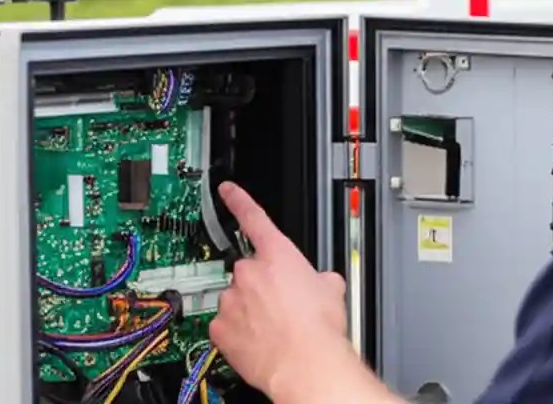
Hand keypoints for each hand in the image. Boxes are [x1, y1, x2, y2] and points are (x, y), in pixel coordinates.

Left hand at [209, 182, 395, 403]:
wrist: (304, 363)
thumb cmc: (318, 328)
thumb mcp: (332, 289)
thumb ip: (319, 275)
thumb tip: (321, 280)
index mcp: (278, 255)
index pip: (254, 218)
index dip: (238, 200)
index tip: (226, 190)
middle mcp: (249, 272)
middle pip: (249, 270)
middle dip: (261, 284)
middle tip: (281, 304)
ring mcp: (231, 299)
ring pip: (236, 299)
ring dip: (250, 309)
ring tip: (273, 327)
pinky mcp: (220, 327)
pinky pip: (225, 325)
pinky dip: (238, 331)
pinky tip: (258, 340)